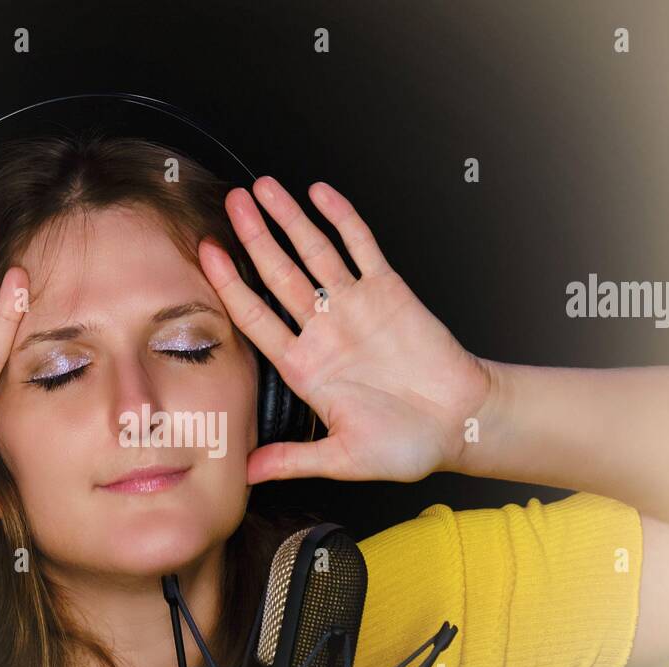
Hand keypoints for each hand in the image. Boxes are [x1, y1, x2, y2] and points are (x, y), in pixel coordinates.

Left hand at [198, 177, 493, 484]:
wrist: (462, 424)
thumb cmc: (407, 446)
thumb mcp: (344, 458)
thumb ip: (295, 459)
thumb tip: (248, 474)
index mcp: (304, 368)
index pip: (255, 317)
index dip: (229, 285)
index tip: (206, 255)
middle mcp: (323, 331)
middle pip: (278, 274)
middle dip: (253, 237)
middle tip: (231, 204)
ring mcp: (354, 307)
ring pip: (314, 252)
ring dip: (290, 219)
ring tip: (263, 188)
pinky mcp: (390, 292)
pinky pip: (361, 247)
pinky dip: (342, 219)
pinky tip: (320, 193)